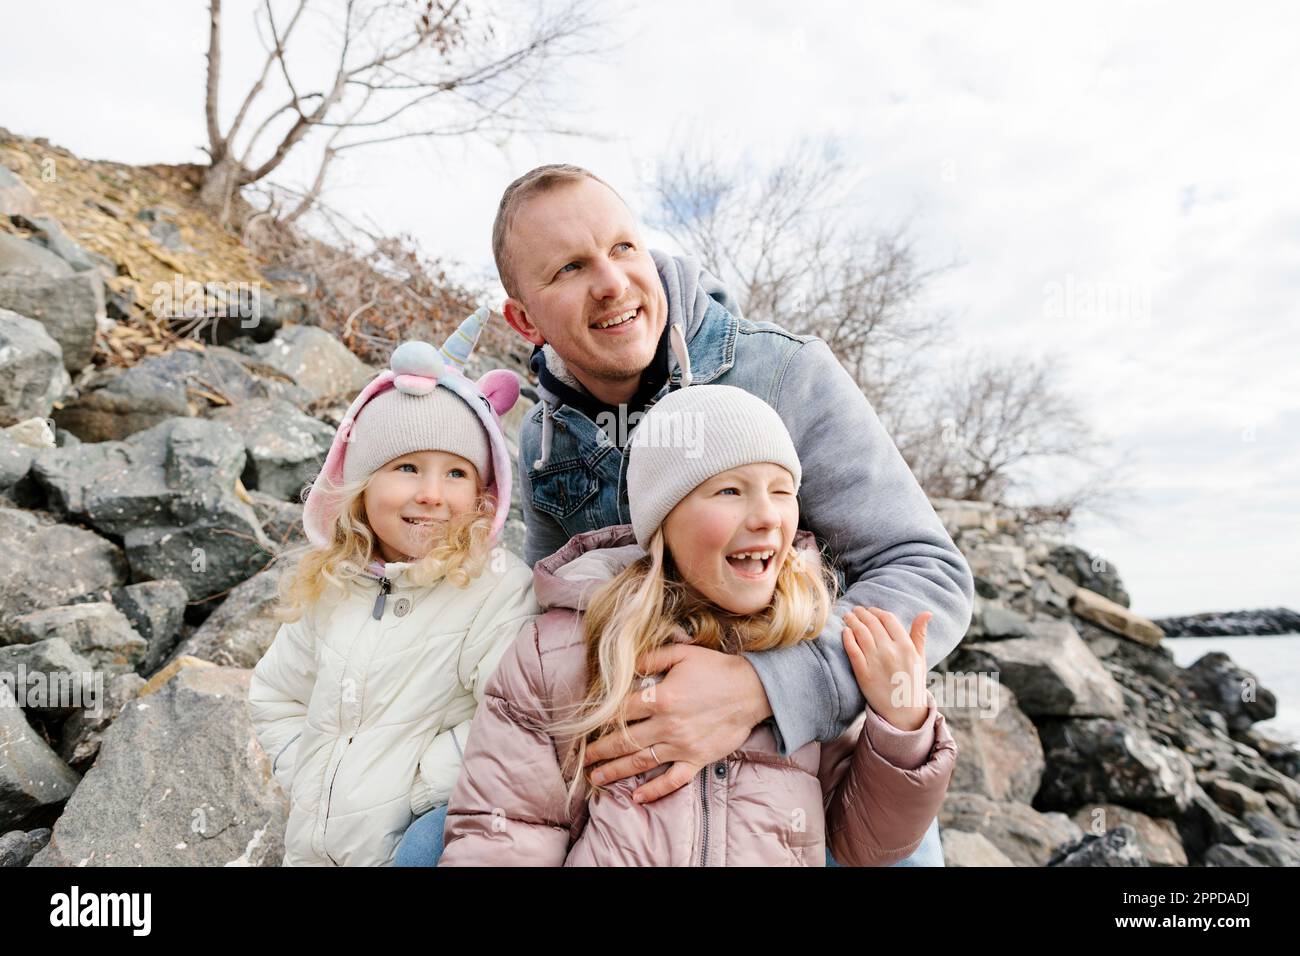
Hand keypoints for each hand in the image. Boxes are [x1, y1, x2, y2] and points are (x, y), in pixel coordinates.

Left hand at [582, 643, 770, 803]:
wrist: (752, 689)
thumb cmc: (716, 669)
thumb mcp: (682, 654)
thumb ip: (652, 658)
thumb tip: (628, 663)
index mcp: (661, 698)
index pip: (621, 711)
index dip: (600, 719)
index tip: (586, 727)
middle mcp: (668, 725)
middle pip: (625, 740)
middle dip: (600, 750)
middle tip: (582, 758)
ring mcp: (682, 746)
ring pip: (642, 762)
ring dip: (616, 771)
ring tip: (596, 778)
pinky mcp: (698, 759)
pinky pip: (673, 780)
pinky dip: (655, 790)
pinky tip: (637, 797)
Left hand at [841, 606, 930, 731]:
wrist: (903, 711)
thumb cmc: (912, 681)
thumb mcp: (920, 657)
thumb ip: (919, 634)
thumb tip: (926, 613)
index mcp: (906, 646)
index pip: (888, 619)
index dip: (877, 611)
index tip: (870, 610)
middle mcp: (891, 652)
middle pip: (872, 623)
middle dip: (862, 613)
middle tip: (856, 610)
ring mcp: (876, 662)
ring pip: (860, 633)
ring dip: (852, 621)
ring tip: (848, 617)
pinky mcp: (863, 673)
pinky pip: (852, 650)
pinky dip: (847, 638)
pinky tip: (845, 632)